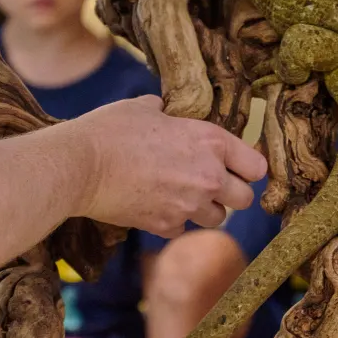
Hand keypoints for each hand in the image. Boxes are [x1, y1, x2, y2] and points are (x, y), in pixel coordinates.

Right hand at [72, 95, 267, 236]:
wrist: (80, 166)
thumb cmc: (111, 130)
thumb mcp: (145, 107)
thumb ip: (166, 112)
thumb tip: (162, 109)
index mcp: (211, 142)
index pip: (257, 166)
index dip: (247, 166)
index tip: (236, 166)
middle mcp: (209, 177)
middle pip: (245, 199)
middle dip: (231, 193)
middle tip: (211, 184)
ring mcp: (189, 205)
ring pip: (218, 219)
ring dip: (205, 209)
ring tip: (183, 195)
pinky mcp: (165, 226)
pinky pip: (183, 229)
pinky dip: (175, 221)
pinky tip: (158, 206)